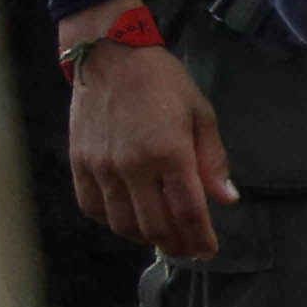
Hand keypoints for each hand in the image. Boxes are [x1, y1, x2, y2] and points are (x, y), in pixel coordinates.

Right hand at [64, 30, 231, 258]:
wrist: (110, 56)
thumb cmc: (162, 82)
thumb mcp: (201, 114)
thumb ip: (213, 160)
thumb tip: (227, 200)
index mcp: (168, 152)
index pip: (188, 211)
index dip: (200, 238)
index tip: (209, 250)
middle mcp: (132, 166)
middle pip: (155, 225)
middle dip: (176, 245)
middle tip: (189, 250)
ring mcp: (101, 167)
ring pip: (122, 224)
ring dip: (145, 238)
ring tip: (162, 237)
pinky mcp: (79, 163)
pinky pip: (92, 208)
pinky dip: (112, 222)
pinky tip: (129, 219)